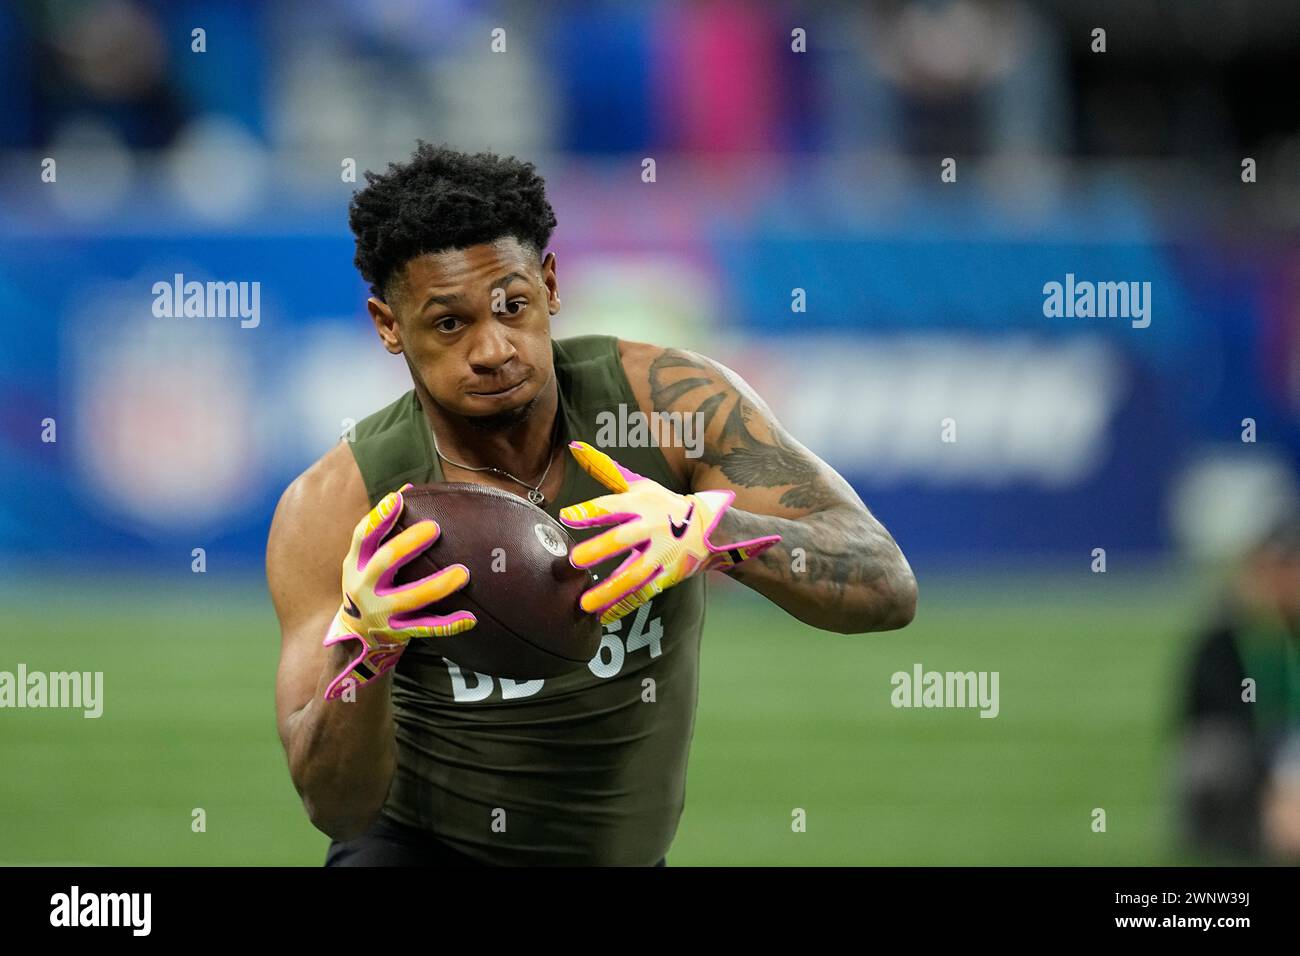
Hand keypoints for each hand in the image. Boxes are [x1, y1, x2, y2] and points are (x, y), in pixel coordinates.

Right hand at [323, 484, 474, 699]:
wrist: (355, 636)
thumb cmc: (369, 583)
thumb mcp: (365, 558)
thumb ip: (384, 528)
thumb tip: (410, 487)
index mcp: (356, 563)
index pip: (363, 536)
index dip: (379, 517)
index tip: (398, 499)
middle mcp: (365, 586)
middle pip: (385, 562)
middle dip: (407, 545)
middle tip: (434, 528)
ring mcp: (381, 611)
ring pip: (410, 598)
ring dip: (437, 585)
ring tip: (463, 573)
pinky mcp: (398, 632)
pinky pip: (426, 628)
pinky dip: (448, 625)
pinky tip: (471, 618)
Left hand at [559, 441, 779, 624]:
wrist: (709, 527)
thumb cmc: (662, 503)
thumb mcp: (638, 484)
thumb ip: (604, 470)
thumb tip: (574, 448)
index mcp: (641, 504)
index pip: (613, 506)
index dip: (590, 511)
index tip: (566, 516)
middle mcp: (651, 529)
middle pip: (624, 540)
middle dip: (599, 550)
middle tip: (573, 561)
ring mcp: (661, 555)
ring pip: (634, 574)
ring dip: (609, 590)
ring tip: (584, 604)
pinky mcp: (667, 576)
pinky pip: (644, 593)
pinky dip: (624, 605)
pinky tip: (603, 616)